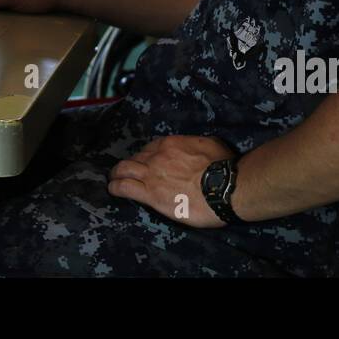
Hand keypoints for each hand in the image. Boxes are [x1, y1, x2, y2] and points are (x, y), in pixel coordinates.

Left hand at [107, 135, 236, 228]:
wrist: (225, 188)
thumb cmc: (224, 167)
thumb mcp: (211, 145)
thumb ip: (196, 145)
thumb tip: (195, 149)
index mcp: (171, 143)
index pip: (151, 148)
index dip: (147, 156)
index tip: (147, 163)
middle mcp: (158, 156)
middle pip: (136, 157)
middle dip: (130, 164)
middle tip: (128, 172)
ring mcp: (152, 174)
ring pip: (124, 169)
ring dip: (117, 174)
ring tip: (114, 180)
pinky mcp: (151, 194)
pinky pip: (125, 187)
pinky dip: (116, 187)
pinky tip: (113, 190)